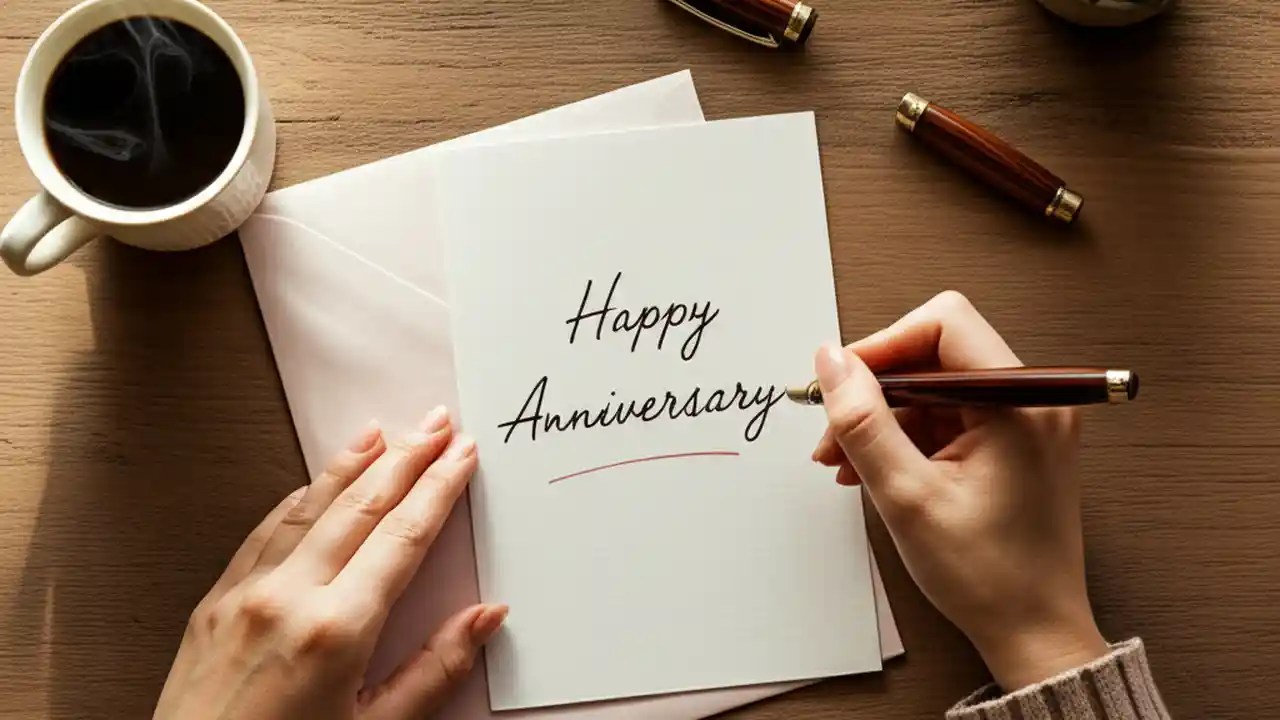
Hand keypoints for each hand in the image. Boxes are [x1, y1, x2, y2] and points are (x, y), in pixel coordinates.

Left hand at [155, 408, 505, 719]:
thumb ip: (435, 670)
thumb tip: (487, 617)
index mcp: (336, 629)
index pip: (403, 536)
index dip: (439, 488)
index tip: (463, 454)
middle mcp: (287, 597)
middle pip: (360, 506)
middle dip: (405, 458)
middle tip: (435, 422)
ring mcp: (244, 595)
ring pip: (306, 507)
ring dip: (351, 465)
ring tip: (382, 432)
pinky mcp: (213, 604)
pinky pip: (263, 533)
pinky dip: (296, 500)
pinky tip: (313, 485)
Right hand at [812, 292, 1106, 690]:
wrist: (1034, 632)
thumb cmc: (990, 576)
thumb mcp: (907, 496)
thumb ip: (863, 422)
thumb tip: (832, 362)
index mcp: (1020, 403)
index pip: (944, 324)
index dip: (883, 345)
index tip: (842, 381)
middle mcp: (1033, 401)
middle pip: (935, 354)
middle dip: (875, 389)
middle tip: (833, 431)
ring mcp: (1026, 421)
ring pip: (935, 387)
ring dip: (884, 417)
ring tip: (845, 461)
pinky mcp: (1014, 442)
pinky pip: (948, 416)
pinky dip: (906, 436)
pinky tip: (874, 468)